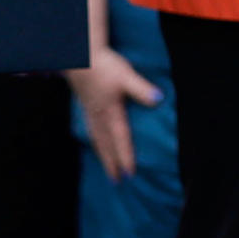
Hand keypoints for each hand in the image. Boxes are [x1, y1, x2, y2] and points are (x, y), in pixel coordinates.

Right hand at [67, 46, 161, 182]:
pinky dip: (94, 141)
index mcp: (111, 111)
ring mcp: (90, 112)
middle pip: (106, 144)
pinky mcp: (85, 105)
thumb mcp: (126, 75)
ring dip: (102, 155)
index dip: (125, 156)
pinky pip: (90, 130)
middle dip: (112, 163)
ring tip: (106, 168)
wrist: (80, 56)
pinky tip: (96, 142)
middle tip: (116, 181)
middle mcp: (99, 116)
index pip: (121, 139)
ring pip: (96, 139)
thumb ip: (141, 89)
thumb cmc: (104, 65)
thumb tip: (158, 100)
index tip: (130, 173)